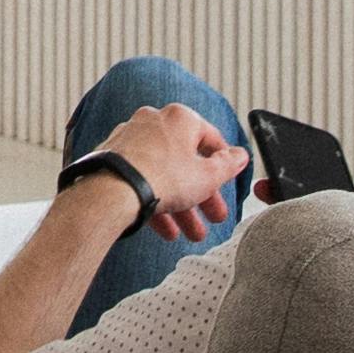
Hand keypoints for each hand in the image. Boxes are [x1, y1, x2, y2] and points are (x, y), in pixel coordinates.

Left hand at [86, 103, 250, 242]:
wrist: (112, 190)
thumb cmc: (162, 177)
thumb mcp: (207, 175)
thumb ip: (228, 165)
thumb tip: (241, 155)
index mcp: (179, 118)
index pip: (211, 139)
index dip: (224, 164)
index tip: (228, 181)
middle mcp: (153, 122)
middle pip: (186, 162)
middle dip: (203, 196)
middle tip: (215, 217)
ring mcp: (130, 139)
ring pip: (164, 174)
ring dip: (182, 207)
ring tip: (192, 234)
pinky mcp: (112, 158)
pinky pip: (141, 180)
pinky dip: (156, 202)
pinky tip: (167, 230)